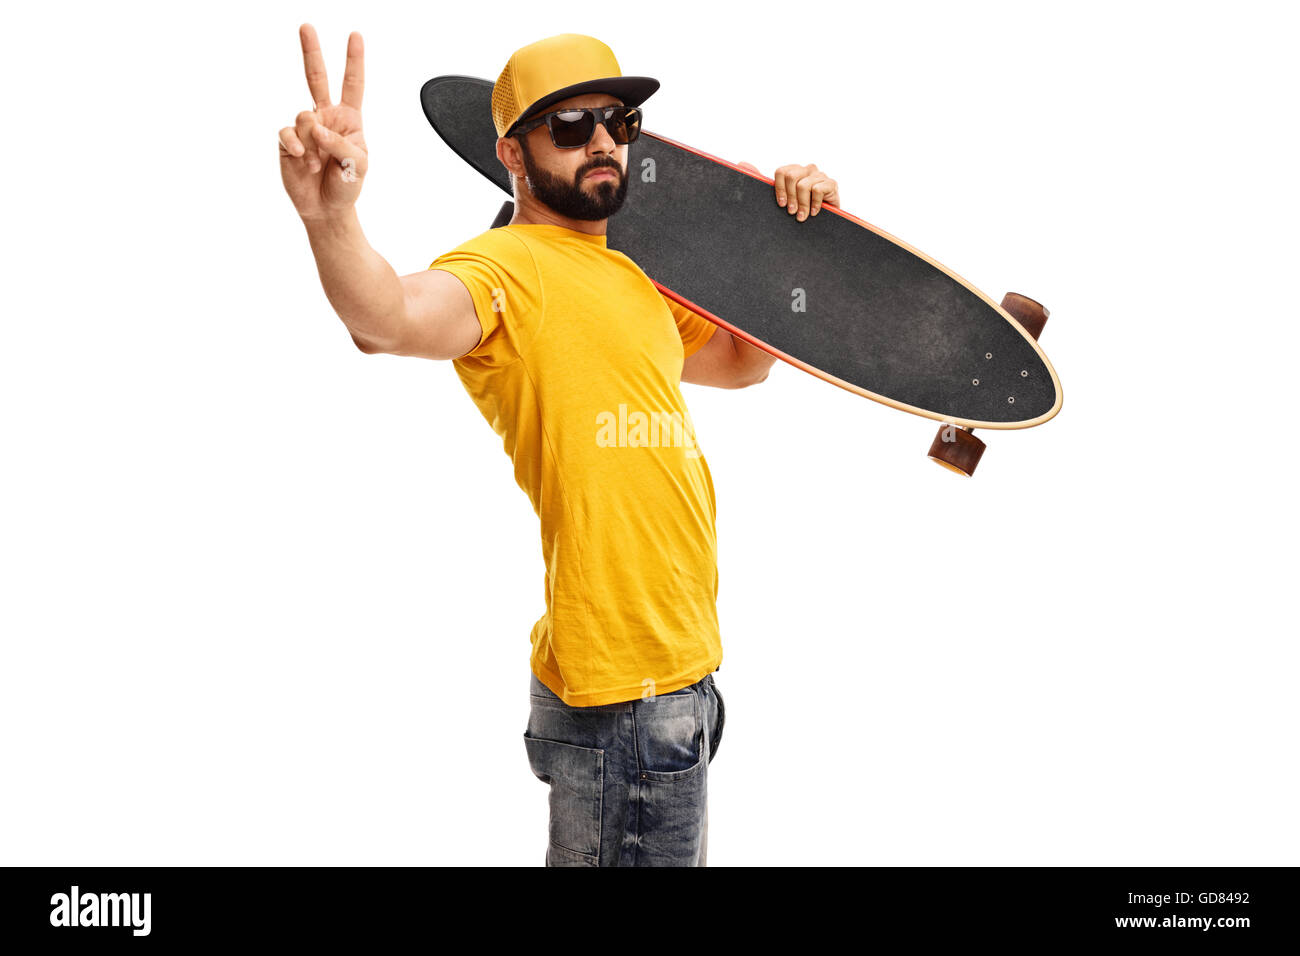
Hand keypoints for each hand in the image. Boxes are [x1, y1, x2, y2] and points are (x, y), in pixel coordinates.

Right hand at [279, 24, 368, 221]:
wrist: (327, 208)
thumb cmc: (348, 184)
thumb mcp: (359, 165)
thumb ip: (342, 142)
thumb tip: (317, 128)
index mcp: (349, 118)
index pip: (352, 84)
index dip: (354, 61)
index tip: (355, 36)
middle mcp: (325, 117)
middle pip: (316, 78)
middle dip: (311, 52)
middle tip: (306, 26)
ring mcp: (305, 128)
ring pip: (304, 117)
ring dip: (314, 143)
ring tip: (319, 165)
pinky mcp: (288, 141)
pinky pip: (288, 133)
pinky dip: (297, 146)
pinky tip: (304, 160)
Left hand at [737, 161, 839, 220]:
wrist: (824, 221)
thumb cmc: (799, 209)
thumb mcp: (781, 198)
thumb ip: (763, 182)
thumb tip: (742, 164)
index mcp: (794, 171)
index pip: (782, 172)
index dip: (779, 189)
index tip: (781, 205)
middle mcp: (807, 169)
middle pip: (792, 176)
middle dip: (790, 197)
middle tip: (791, 213)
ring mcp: (819, 175)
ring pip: (804, 185)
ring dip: (802, 204)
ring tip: (802, 216)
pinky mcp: (831, 183)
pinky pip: (818, 190)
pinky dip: (815, 204)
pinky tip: (815, 213)